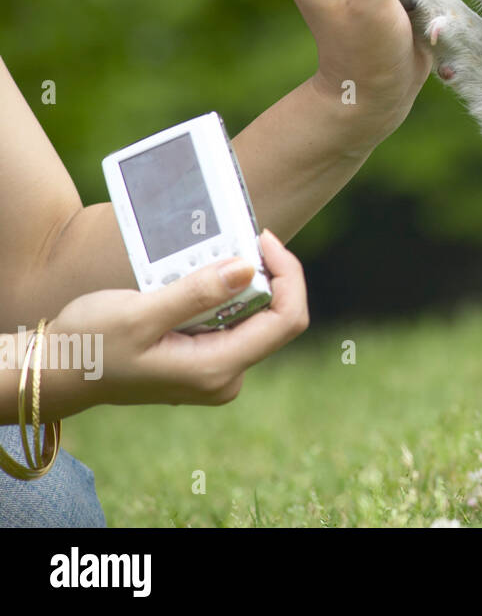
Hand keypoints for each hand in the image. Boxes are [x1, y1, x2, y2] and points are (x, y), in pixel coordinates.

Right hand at [43, 230, 308, 417]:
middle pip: (275, 316)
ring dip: (237, 281)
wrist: (58, 372)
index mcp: (216, 370)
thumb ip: (197, 293)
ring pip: (253, 317)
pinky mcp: (205, 362)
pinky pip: (231, 322)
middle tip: (232, 238)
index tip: (263, 239)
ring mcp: (216, 372)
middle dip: (261, 273)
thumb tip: (249, 269)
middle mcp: (225, 377)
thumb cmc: (90, 345)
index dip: (288, 275)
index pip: (286, 320)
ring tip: (202, 257)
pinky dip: (220, 294)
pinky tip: (192, 277)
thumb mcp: (139, 314)